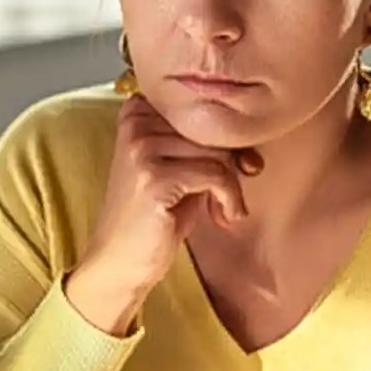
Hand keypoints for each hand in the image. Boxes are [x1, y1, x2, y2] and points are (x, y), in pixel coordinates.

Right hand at [65, 95, 246, 334]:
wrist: (120, 262)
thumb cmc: (154, 218)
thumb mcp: (181, 169)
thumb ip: (206, 145)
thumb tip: (251, 132)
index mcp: (138, 113)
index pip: (203, 108)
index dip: (222, 140)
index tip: (227, 169)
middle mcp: (136, 125)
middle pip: (213, 129)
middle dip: (229, 166)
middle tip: (224, 197)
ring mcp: (142, 150)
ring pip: (219, 152)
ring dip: (231, 187)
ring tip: (219, 210)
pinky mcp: (154, 178)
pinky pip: (216, 175)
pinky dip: (229, 199)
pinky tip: (221, 217)